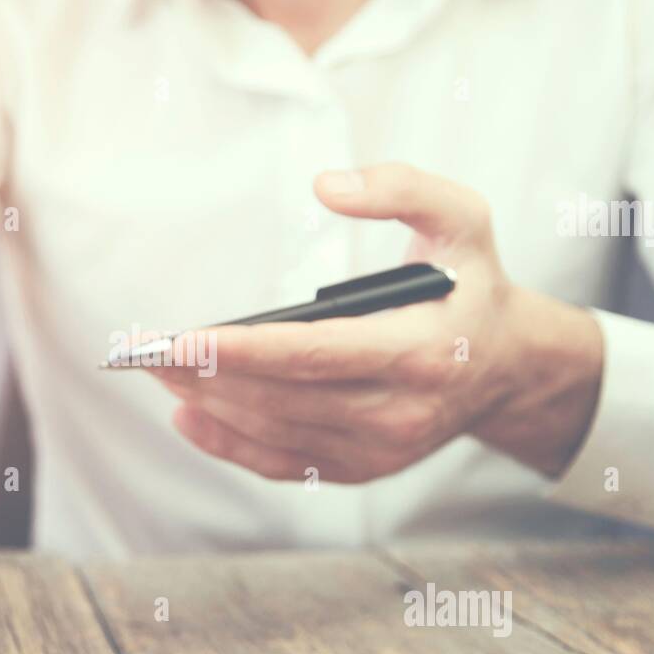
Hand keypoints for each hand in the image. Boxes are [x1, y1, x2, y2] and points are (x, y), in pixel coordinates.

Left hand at [151, 163, 603, 482]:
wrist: (510, 369)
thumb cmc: (473, 287)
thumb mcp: (463, 218)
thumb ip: (401, 188)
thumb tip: (326, 184)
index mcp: (422, 352)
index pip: (316, 354)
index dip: (243, 349)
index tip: (183, 337)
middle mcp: (399, 413)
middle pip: (281, 398)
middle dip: (206, 374)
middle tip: (143, 350)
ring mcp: (379, 450)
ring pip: (274, 432)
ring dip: (209, 402)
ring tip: (157, 369)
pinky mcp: (362, 469)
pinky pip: (283, 463)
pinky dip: (229, 443)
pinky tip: (188, 413)